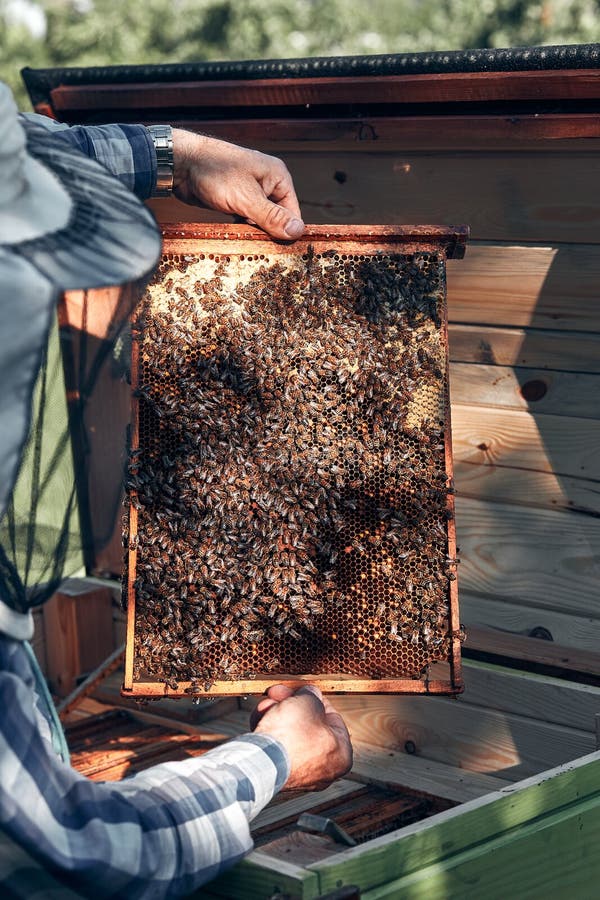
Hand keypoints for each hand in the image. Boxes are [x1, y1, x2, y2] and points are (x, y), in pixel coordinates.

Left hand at [172, 129, 305, 240]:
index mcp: (278, 177)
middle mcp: (267, 184)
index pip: (293, 213)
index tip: (278, 248)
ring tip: (244, 237)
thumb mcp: (246, 198)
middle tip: (258, 244)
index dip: (286, 232)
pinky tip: (235, 233)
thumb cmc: (214, 171)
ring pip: (261, 220)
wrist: (181, 164)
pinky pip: (246, 219)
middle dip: (268, 232)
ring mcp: (251, 192)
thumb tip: (297, 231)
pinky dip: (242, 228)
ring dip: (254, 231)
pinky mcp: (236, 199)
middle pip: (277, 218)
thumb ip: (272, 217)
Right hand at [251, 684, 352, 790]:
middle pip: (308, 724)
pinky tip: (259, 718)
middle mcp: (325, 768)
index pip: (332, 718)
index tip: (302, 688)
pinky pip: (277, 748)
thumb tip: (310, 692)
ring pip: (290, 734)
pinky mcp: (279, 775)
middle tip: (278, 693)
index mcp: (341, 754)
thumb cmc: (293, 734)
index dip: (315, 698)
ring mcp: (301, 774)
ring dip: (276, 714)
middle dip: (290, 704)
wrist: (263, 762)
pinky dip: (269, 732)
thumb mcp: (308, 702)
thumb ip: (312, 694)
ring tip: (265, 705)